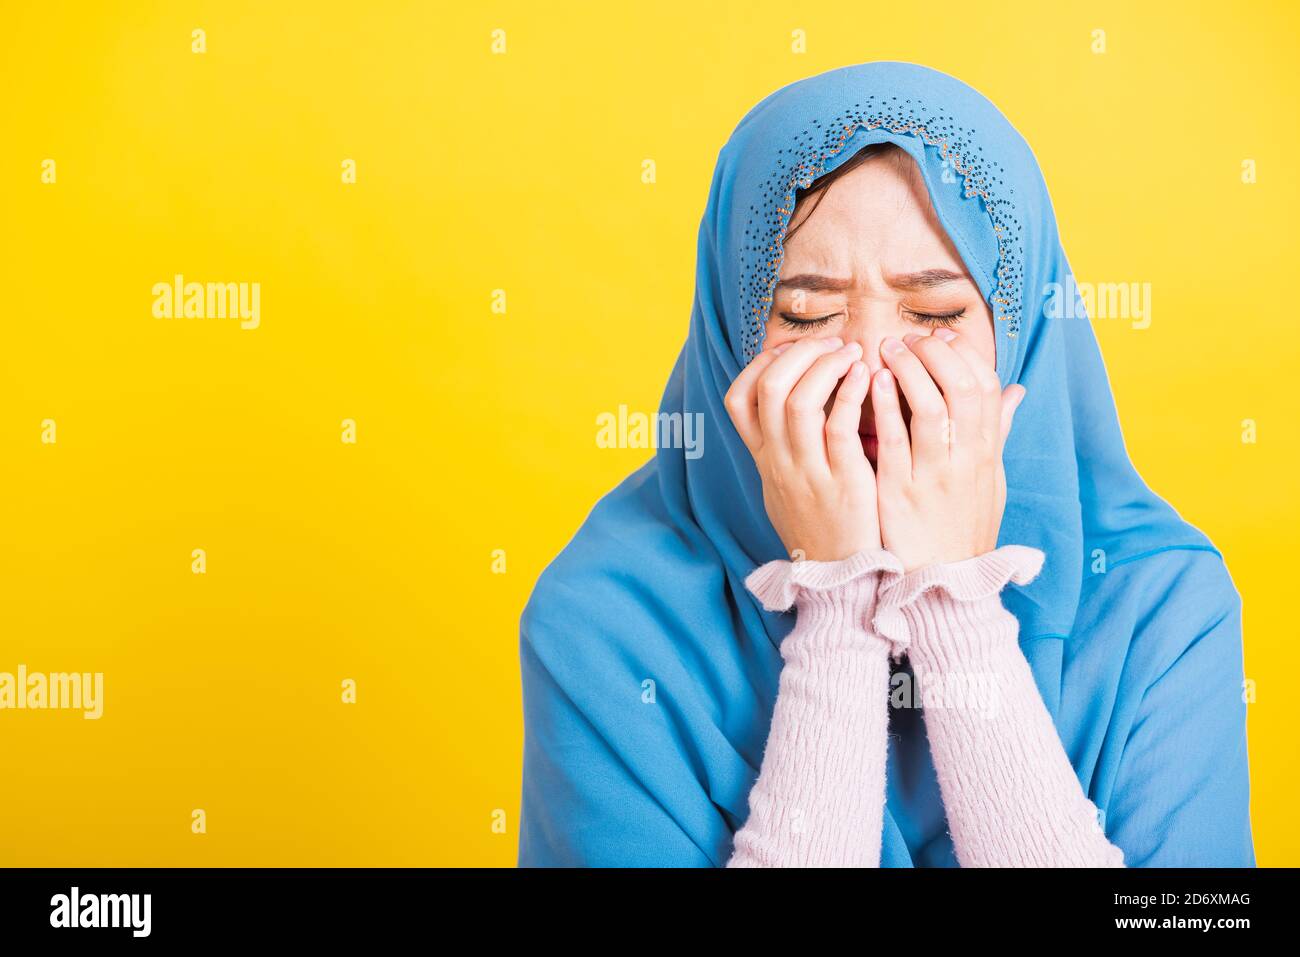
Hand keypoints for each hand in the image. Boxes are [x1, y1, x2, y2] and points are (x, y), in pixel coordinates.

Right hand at [725, 336, 879, 561]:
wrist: (840, 579)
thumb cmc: (821, 527)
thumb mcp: (786, 488)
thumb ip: (784, 449)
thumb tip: (786, 407)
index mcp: (764, 460)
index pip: (738, 400)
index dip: (760, 365)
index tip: (792, 351)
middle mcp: (779, 462)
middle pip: (768, 389)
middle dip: (799, 354)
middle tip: (833, 343)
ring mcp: (808, 472)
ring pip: (798, 401)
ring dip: (826, 365)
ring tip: (852, 353)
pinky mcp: (843, 482)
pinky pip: (838, 426)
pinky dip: (850, 392)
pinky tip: (866, 376)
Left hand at [871, 327, 1024, 572]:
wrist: (942, 582)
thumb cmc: (963, 527)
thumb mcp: (990, 480)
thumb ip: (997, 432)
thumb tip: (1016, 391)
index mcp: (986, 452)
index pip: (986, 386)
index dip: (963, 353)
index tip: (940, 335)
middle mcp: (966, 459)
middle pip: (961, 387)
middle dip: (935, 352)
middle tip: (908, 338)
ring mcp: (934, 475)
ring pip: (931, 407)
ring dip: (909, 369)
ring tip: (888, 350)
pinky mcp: (900, 492)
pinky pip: (896, 440)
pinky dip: (887, 406)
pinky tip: (874, 381)